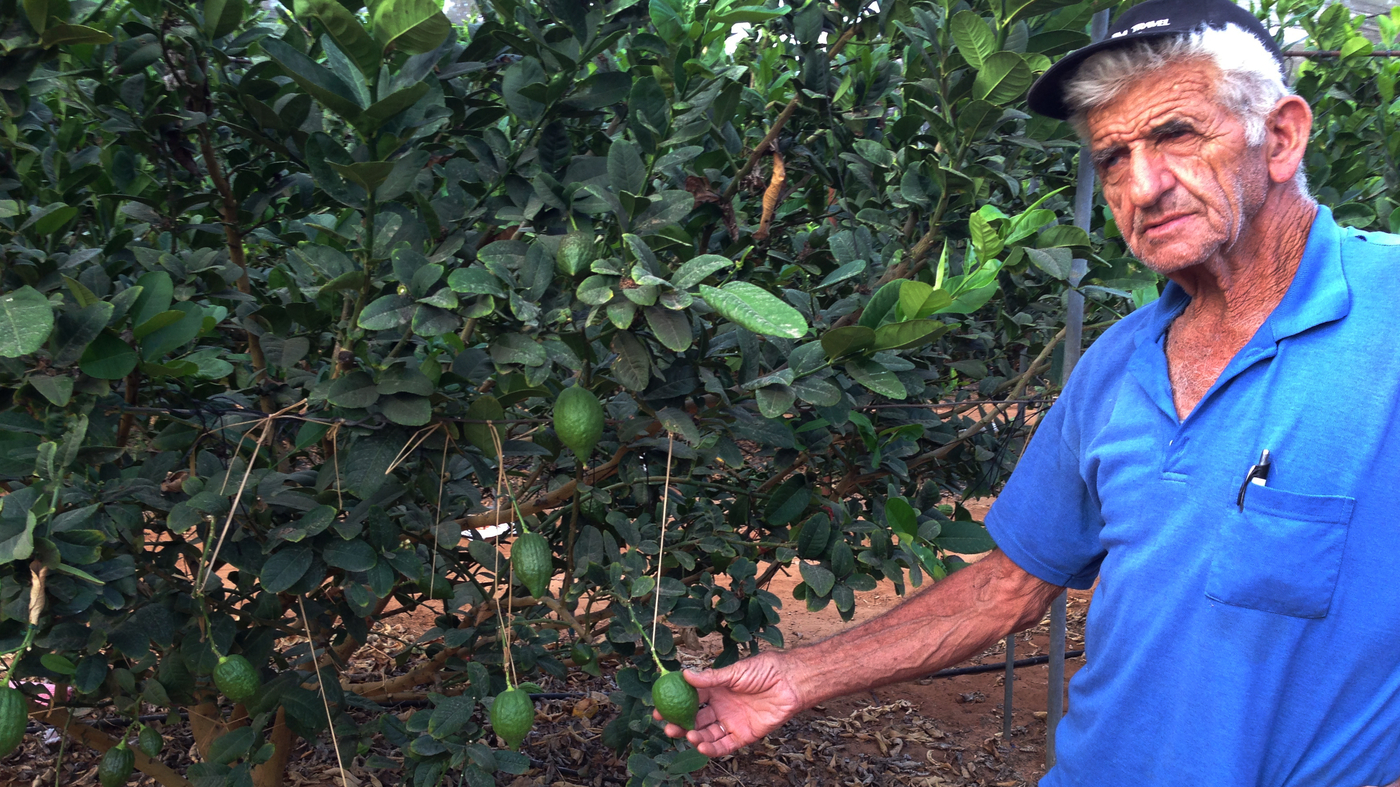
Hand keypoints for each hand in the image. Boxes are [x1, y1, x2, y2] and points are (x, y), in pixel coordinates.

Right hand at [652, 652, 804, 756]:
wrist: (790, 683)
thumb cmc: (764, 671)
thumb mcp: (735, 672)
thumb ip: (710, 678)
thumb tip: (684, 674)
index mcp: (716, 689)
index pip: (691, 698)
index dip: (675, 704)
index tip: (659, 708)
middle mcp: (721, 706)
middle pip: (696, 718)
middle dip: (681, 724)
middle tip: (668, 726)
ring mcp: (731, 721)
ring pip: (708, 733)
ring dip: (695, 737)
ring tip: (688, 735)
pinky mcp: (744, 735)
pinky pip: (724, 745)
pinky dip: (712, 748)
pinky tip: (702, 747)